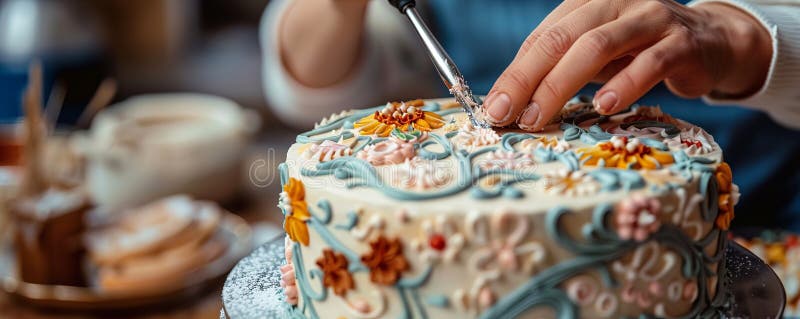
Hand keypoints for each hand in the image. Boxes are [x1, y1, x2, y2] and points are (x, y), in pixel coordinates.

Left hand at [483, 0, 771, 130]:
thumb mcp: (595, 56)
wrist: (710, 42)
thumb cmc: (638, 52)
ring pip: (597, 46)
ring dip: (562, 84)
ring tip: (540, 117)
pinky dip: (624, 84)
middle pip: (560, 39)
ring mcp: (649, 17)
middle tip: (505, 115)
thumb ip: (559, 68)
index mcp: (585, 3)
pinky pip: (649, 61)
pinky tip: (604, 106)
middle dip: (526, 79)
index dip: (514, 73)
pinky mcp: (681, 42)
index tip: (493, 108)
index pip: (541, 38)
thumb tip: (511, 103)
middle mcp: (613, 2)